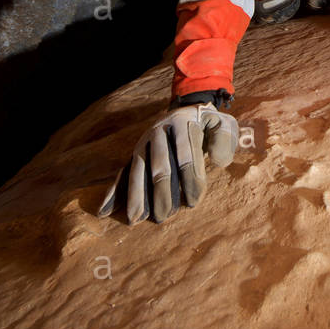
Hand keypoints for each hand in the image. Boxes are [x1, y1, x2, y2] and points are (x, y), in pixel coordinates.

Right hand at [99, 102, 238, 223]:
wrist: (187, 108)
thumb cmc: (209, 123)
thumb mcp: (223, 123)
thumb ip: (225, 138)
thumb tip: (217, 161)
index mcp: (182, 123)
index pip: (186, 153)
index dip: (190, 178)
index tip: (194, 202)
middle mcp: (159, 132)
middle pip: (159, 165)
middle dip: (160, 192)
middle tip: (163, 216)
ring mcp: (144, 142)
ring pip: (137, 170)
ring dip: (136, 196)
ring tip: (135, 220)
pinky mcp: (135, 153)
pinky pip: (122, 172)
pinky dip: (113, 192)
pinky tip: (104, 211)